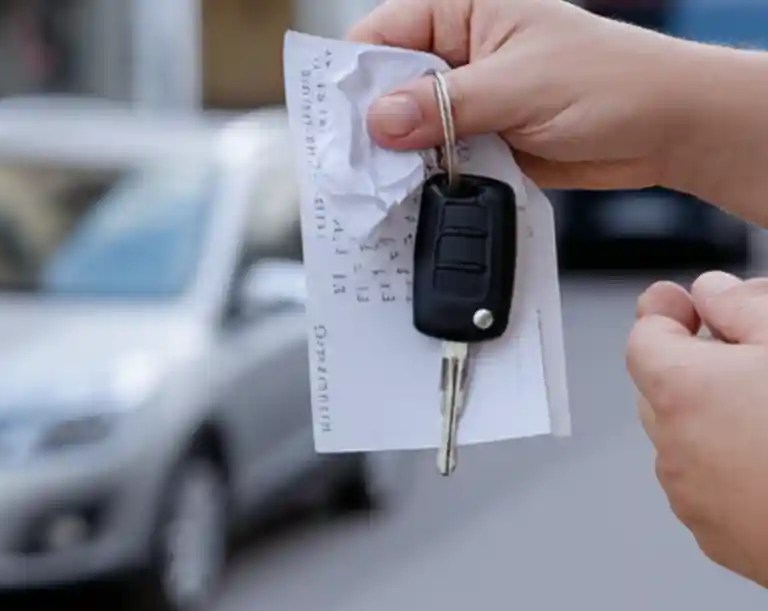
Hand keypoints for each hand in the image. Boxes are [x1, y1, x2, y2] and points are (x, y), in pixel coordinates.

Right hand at [347, 0, 705, 190]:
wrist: (668, 129)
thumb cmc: (616, 82)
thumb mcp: (519, 86)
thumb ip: (445, 104)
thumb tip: (381, 121)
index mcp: (464, 10)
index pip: (383, 34)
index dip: (356, 77)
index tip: (340, 121)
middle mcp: (459, 49)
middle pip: (386, 84)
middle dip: (372, 123)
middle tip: (355, 161)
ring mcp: (467, 96)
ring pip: (405, 126)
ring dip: (397, 156)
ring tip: (380, 185)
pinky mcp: (478, 138)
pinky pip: (432, 157)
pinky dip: (421, 178)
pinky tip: (410, 194)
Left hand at [627, 272, 767, 586]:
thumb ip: (743, 306)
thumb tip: (711, 293)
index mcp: (681, 391)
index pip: (644, 339)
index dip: (666, 314)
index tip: (684, 302)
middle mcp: (671, 448)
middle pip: (659, 391)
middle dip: (691, 367)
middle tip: (743, 354)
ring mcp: (692, 499)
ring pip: (684, 443)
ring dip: (713, 420)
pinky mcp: (718, 539)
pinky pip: (708, 488)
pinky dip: (730, 468)